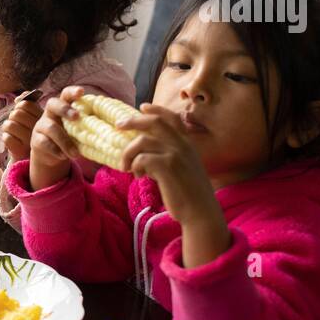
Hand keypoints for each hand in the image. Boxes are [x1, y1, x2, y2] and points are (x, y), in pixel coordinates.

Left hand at [1, 95, 43, 160]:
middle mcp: (38, 128)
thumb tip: (18, 99)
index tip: (23, 113)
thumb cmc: (33, 134)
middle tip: (19, 124)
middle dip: (13, 117)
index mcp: (43, 117)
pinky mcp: (20, 150)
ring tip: (15, 133)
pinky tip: (14, 141)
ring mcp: (29, 140)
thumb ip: (28, 104)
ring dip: (8, 128)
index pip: (25, 104)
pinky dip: (7, 138)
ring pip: (9, 125)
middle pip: (16, 113)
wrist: (35, 159)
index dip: (20, 106)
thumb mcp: (35, 117)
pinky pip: (6, 137)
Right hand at [28, 86, 86, 190]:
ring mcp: (41, 126)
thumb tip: (116, 127)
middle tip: (77, 117)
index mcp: (63, 107)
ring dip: (65, 141)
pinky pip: (44, 143)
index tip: (82, 92)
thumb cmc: (72, 138)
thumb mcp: (80, 130)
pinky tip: (64, 156)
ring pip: (51, 128)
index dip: (72, 92)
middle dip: (65, 109)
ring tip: (75, 153)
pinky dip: (56, 150)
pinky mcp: (36, 140)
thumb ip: (90, 125)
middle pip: (53, 103)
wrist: (53, 155)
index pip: (66, 94)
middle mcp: (51, 113)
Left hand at [116, 104, 229, 265]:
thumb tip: (144, 153)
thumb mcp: (184, 169)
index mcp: (187, 144)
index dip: (156, 109)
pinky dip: (135, 167)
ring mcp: (176, 154)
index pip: (172, 118)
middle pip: (154, 122)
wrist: (201, 212)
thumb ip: (170, 156)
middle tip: (119, 125)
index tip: (142, 107)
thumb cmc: (189, 194)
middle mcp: (183, 145)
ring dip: (129, 153)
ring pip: (142, 142)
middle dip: (134, 120)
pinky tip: (139, 178)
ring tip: (128, 168)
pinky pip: (141, 159)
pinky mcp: (168, 167)